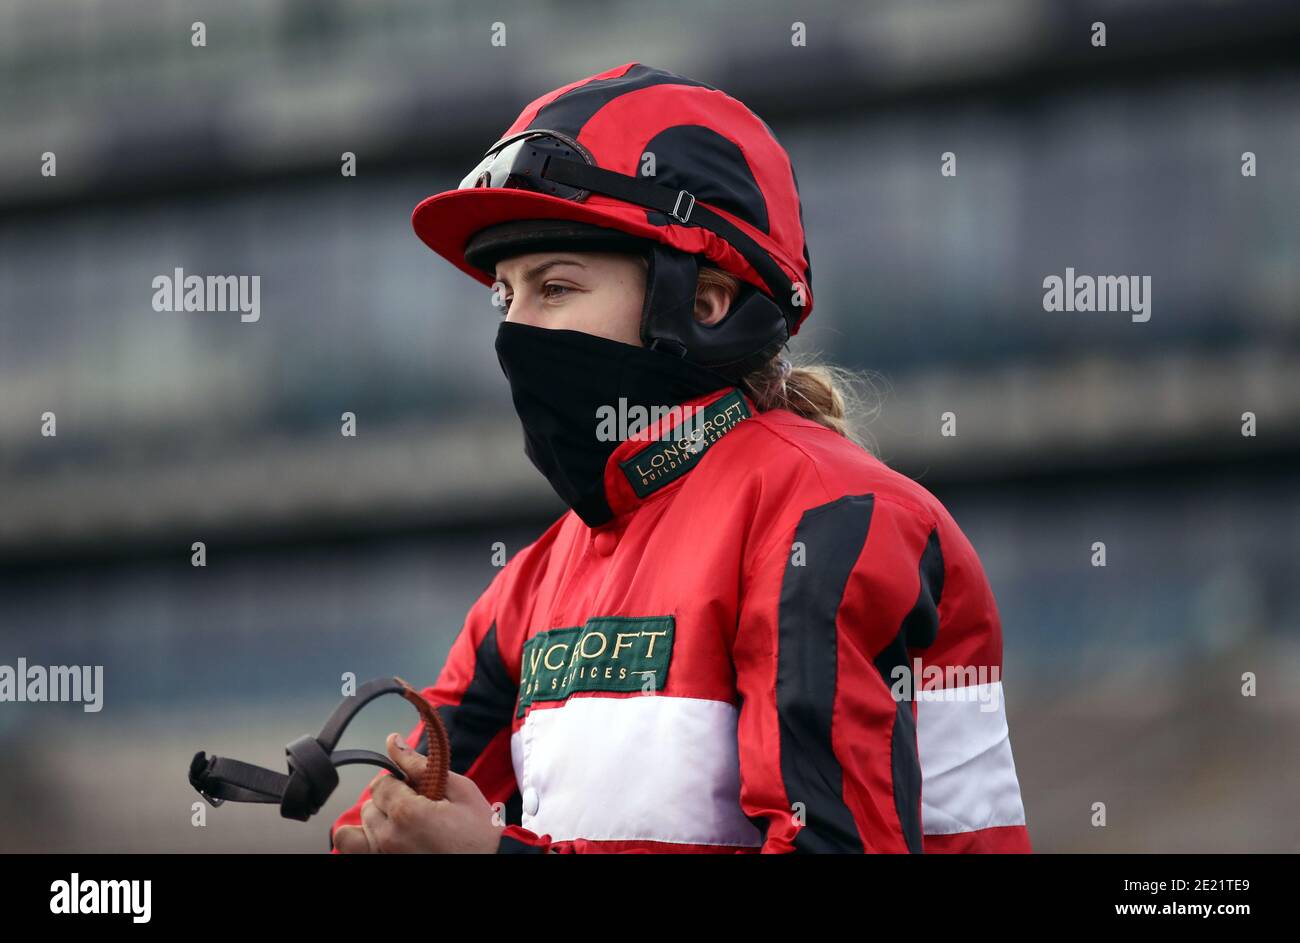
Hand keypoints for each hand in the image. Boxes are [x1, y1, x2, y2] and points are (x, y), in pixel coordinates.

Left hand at [332, 733, 504, 853]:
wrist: (493, 866)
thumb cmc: (479, 835)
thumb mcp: (461, 791)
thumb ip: (422, 766)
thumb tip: (394, 741)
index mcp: (407, 813)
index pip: (381, 783)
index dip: (399, 782)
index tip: (418, 791)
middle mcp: (388, 838)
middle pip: (369, 806)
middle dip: (388, 802)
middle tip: (416, 809)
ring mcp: (383, 857)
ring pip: (356, 831)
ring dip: (376, 824)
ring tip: (401, 827)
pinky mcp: (384, 868)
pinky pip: (354, 851)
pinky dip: (365, 842)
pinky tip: (390, 840)